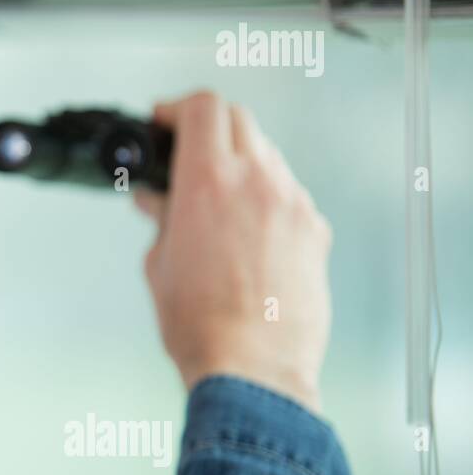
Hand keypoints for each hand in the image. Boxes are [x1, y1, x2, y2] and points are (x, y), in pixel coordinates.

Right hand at [132, 92, 331, 413]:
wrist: (251, 366)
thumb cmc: (203, 325)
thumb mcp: (159, 264)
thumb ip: (160, 220)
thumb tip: (158, 203)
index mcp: (208, 182)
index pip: (202, 108)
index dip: (177, 108)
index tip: (164, 120)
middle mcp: (257, 183)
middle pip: (239, 119)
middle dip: (209, 126)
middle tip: (187, 149)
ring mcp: (293, 205)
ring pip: (268, 156)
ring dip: (240, 163)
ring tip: (216, 197)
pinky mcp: (315, 231)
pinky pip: (290, 195)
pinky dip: (266, 198)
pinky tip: (247, 230)